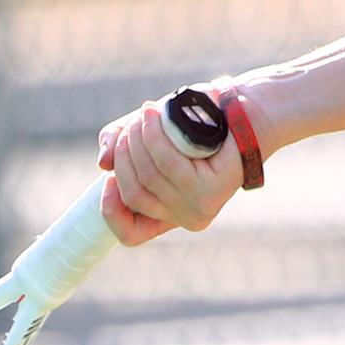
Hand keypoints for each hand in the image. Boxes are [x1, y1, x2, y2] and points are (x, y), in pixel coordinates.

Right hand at [95, 96, 242, 245]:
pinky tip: (153, 115)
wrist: (240, 110)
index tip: (109, 178)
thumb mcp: (145, 138)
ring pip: (149, 177)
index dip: (110, 209)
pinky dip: (155, 137)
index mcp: (170, 216)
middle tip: (132, 125)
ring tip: (146, 113)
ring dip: (137, 139)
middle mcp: (186, 218)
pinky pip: (169, 165)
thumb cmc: (192, 125)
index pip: (130, 234)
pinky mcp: (213, 189)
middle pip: (134, 194)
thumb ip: (118, 148)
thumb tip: (104, 164)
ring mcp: (201, 207)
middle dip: (124, 155)